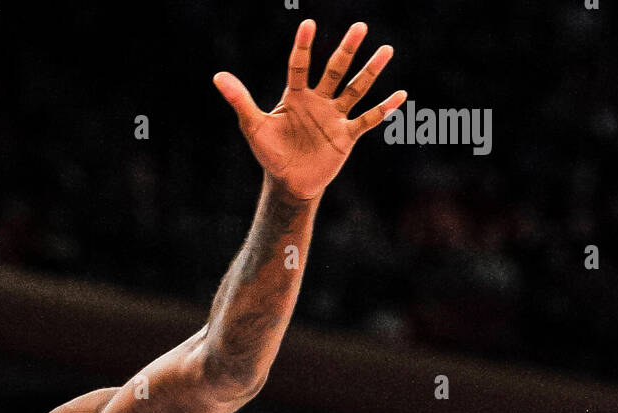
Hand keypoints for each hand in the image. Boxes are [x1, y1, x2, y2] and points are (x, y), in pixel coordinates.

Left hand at [214, 19, 405, 202]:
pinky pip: (367, 120)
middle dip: (347, 49)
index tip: (307, 24)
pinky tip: (400, 95)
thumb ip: (240, 101)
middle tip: (360, 26)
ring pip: (355, 89)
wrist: (288, 184)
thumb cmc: (270, 154)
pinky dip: (383, 109)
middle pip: (335, 70)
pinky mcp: (346, 136)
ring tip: (386, 50)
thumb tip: (218, 76)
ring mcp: (334, 117)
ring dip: (370, 72)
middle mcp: (318, 101)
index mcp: (295, 97)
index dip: (303, 47)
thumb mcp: (253, 127)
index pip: (299, 66)